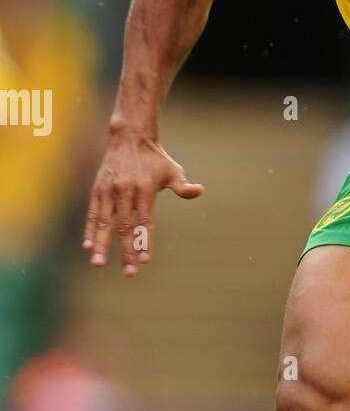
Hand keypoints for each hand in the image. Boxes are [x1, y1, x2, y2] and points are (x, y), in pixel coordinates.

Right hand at [82, 131, 203, 275]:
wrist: (129, 137)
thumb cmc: (156, 158)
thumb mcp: (173, 170)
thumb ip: (183, 186)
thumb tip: (199, 191)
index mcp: (144, 189)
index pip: (145, 221)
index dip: (145, 241)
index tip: (145, 259)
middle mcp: (124, 191)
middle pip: (125, 227)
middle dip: (126, 251)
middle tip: (129, 273)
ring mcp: (108, 191)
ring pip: (104, 223)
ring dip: (101, 245)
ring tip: (98, 264)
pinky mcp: (97, 190)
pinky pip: (92, 213)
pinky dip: (90, 230)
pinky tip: (88, 246)